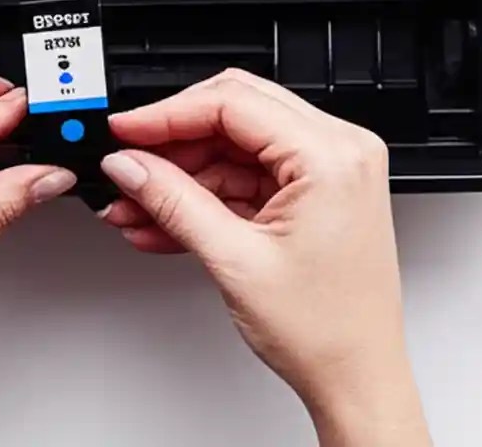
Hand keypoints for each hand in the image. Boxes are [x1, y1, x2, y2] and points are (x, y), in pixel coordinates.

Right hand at [100, 70, 429, 446]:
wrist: (357, 378)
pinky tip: (161, 218)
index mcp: (332, 156)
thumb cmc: (327, 331)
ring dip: (181, 174)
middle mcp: (339, 152)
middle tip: (126, 162)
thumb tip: (131, 165)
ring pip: (234, 147)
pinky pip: (247, 176)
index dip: (167, 113)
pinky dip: (204, 195)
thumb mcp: (235, 260)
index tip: (125, 129)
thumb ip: (174, 201)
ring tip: (134, 204)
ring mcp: (328, 172)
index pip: (233, 103)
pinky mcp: (313, 194)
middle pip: (234, 114)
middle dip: (172, 142)